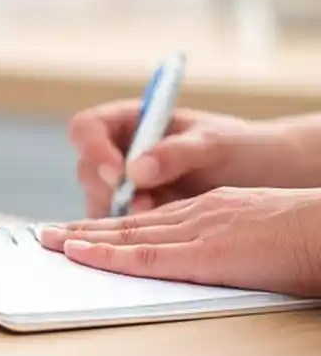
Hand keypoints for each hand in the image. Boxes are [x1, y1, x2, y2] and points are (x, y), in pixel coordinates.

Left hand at [40, 187, 320, 297]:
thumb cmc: (315, 240)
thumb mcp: (265, 234)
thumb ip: (235, 244)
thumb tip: (223, 260)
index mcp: (215, 210)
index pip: (154, 220)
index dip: (116, 227)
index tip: (85, 233)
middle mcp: (199, 215)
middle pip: (131, 223)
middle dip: (86, 229)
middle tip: (49, 235)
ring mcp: (199, 232)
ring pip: (129, 235)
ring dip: (83, 239)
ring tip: (49, 242)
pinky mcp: (204, 254)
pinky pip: (146, 256)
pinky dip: (107, 255)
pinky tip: (79, 254)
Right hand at [68, 101, 282, 216]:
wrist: (267, 175)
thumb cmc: (242, 148)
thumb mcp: (214, 143)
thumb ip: (175, 153)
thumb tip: (134, 170)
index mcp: (131, 122)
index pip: (88, 129)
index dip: (94, 150)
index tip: (118, 173)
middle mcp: (121, 151)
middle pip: (87, 170)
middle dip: (109, 189)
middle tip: (144, 203)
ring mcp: (126, 184)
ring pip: (98, 201)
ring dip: (119, 213)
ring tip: (157, 215)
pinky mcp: (137, 213)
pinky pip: (116, 226)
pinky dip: (129, 233)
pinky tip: (158, 231)